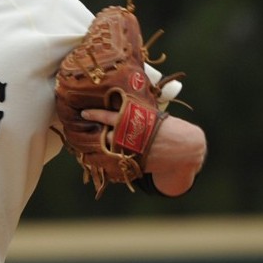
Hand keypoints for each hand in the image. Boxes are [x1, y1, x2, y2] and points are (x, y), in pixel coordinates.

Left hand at [81, 109, 206, 195]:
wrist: (185, 149)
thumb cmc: (166, 127)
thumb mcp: (152, 114)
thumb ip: (135, 110)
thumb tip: (118, 98)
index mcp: (138, 120)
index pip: (112, 117)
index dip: (96, 114)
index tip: (84, 113)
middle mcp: (134, 136)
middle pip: (105, 136)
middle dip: (91, 135)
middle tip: (77, 131)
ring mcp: (134, 152)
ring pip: (108, 151)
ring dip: (94, 149)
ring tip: (83, 145)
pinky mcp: (135, 165)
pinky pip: (116, 163)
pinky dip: (105, 162)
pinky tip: (95, 159)